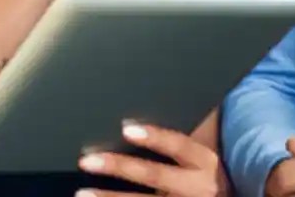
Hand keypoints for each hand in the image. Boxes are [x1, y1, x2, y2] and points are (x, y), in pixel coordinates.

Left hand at [77, 122, 226, 196]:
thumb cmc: (212, 175)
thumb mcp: (207, 155)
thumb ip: (184, 139)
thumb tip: (153, 106)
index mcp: (204, 162)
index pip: (179, 144)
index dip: (154, 137)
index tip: (126, 128)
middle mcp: (195, 187)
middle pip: (153, 175)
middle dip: (119, 167)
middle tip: (87, 161)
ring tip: (82, 194)